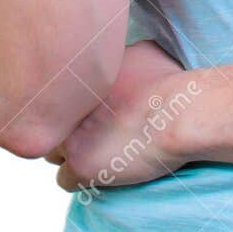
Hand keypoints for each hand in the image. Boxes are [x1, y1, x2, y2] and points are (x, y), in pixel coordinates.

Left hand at [45, 40, 193, 193]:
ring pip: (52, 154)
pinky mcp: (81, 165)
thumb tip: (110, 59)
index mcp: (77, 78)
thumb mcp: (138, 52)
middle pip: (51, 124)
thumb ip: (112, 58)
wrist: (181, 113)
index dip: (74, 107)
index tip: (91, 113)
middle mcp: (66, 106)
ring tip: (97, 154)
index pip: (55, 96)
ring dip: (71, 155)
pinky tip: (101, 171)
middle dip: (69, 129)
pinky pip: (65, 180)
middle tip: (92, 133)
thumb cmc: (170, 82)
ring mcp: (70, 137)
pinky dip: (82, 179)